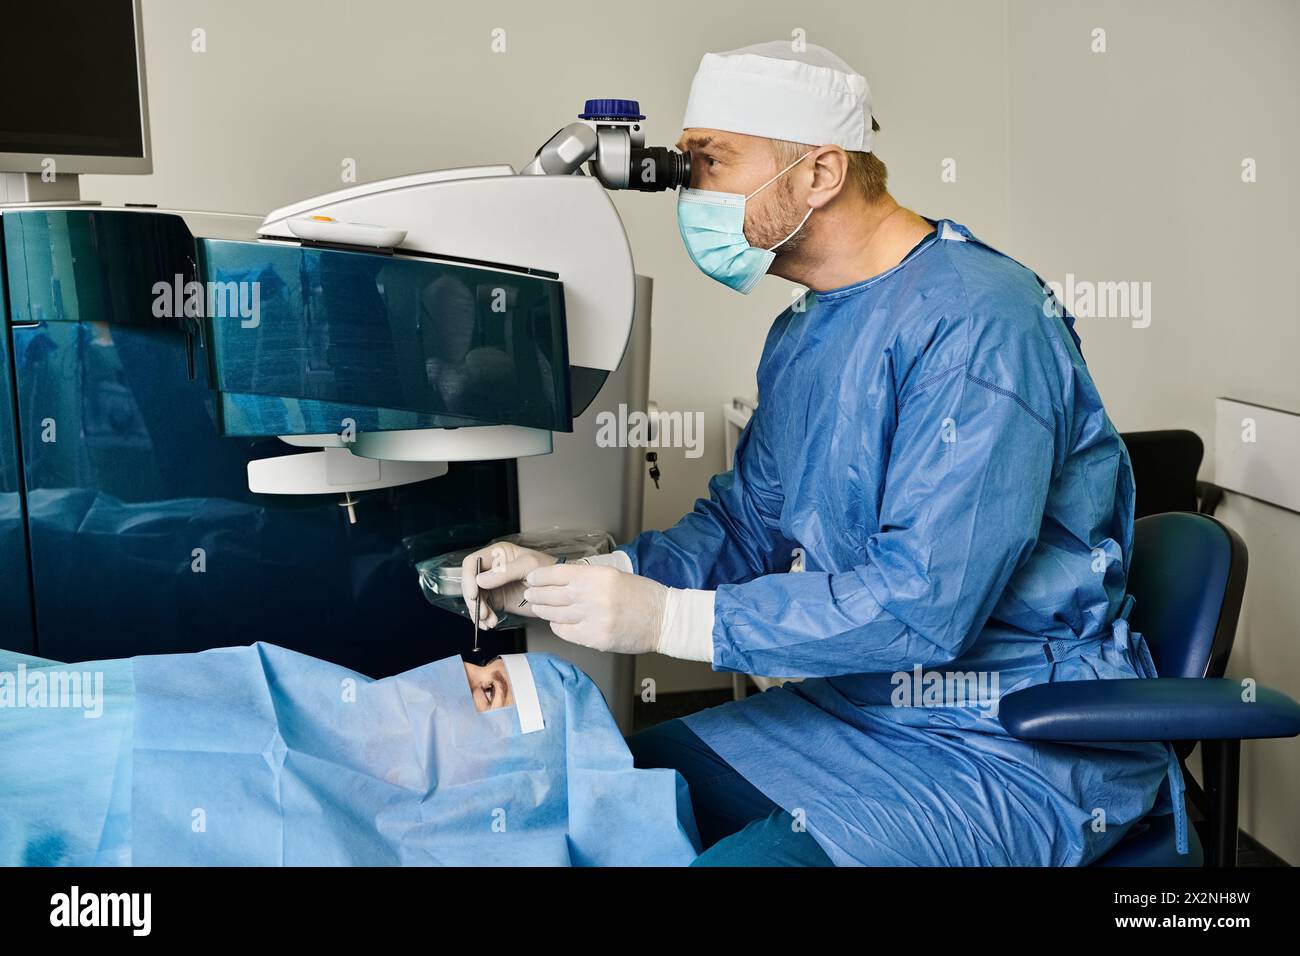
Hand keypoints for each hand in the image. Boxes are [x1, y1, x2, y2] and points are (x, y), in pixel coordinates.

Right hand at [461, 543, 556, 628]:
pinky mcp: (497, 600)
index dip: (468, 579)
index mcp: (497, 554)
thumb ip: (504, 572)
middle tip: (482, 613)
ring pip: (475, 599)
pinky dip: (484, 618)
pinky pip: (484, 609)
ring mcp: (493, 585)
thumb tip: (479, 581)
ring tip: (489, 621)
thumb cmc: (548, 570)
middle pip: (470, 583)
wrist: (559, 590)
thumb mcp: (528, 566)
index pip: (472, 563)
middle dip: (473, 600)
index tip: (473, 594)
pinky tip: (491, 623)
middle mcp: (491, 569)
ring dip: (479, 612)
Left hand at [521, 563, 667, 654]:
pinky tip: (557, 622)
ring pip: (556, 614)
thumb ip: (587, 577)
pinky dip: (558, 626)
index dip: (540, 577)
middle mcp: (594, 596)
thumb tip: (560, 580)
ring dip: (544, 610)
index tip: (532, 578)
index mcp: (599, 576)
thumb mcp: (614, 576)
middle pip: (552, 595)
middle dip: (537, 594)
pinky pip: (566, 632)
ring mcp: (594, 620)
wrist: (664, 619)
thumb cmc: (642, 596)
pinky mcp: (595, 639)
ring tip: (539, 607)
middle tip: (530, 594)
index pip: (558, 574)